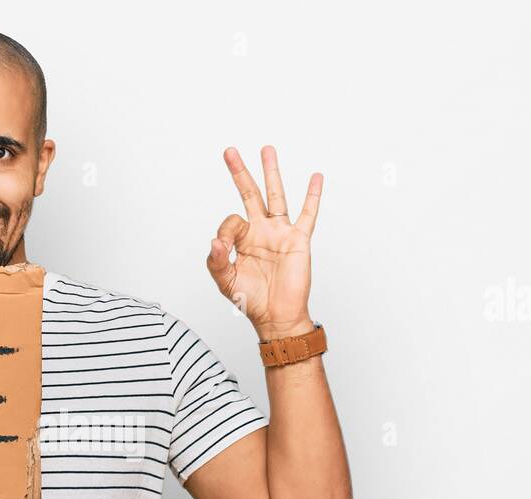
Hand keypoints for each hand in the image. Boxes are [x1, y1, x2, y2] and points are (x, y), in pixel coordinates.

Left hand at [205, 145, 322, 338]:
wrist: (277, 317)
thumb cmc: (252, 301)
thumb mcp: (226, 283)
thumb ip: (216, 262)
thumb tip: (214, 241)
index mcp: (242, 240)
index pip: (230, 221)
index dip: (225, 232)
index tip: (223, 248)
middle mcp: (260, 231)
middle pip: (249, 194)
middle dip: (239, 172)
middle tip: (229, 151)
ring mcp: (280, 233)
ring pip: (275, 196)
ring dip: (271, 172)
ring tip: (266, 149)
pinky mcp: (299, 240)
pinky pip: (308, 214)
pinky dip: (313, 195)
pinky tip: (316, 177)